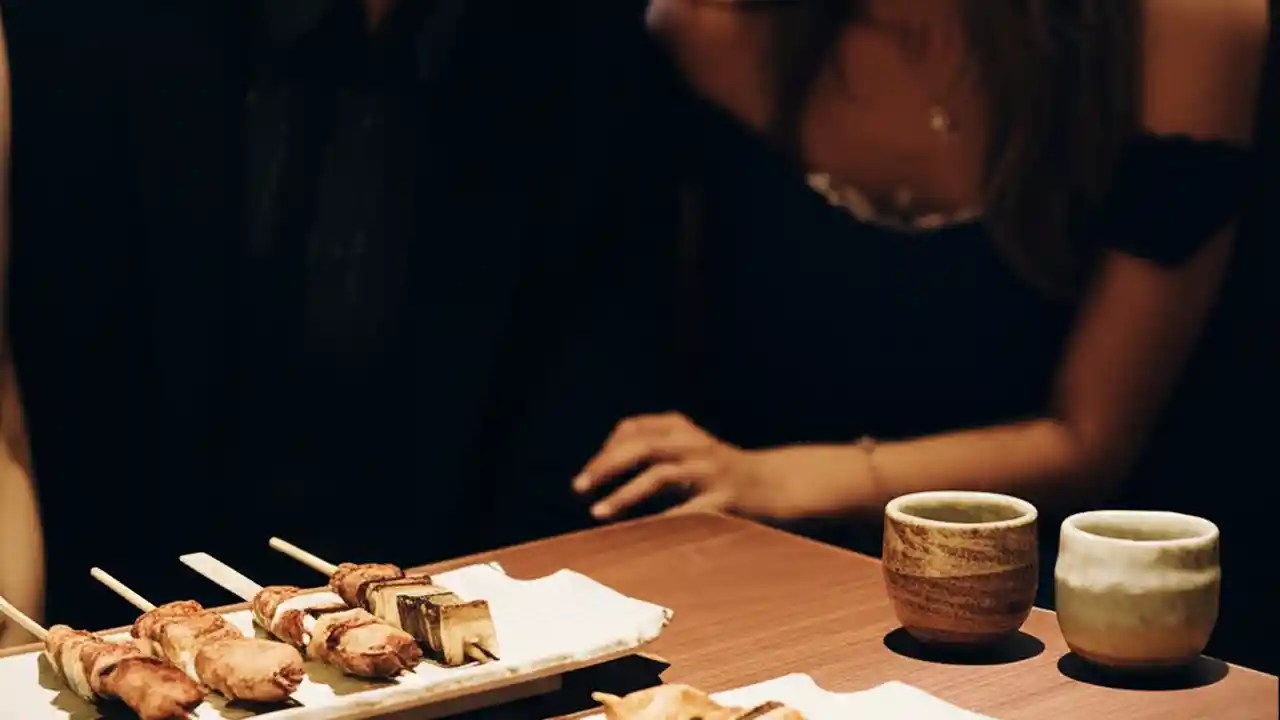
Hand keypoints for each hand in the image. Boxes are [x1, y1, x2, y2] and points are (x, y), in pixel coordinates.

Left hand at [572, 413, 872, 521]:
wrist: (777, 483)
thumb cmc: (722, 471)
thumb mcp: (687, 451)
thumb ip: (654, 452)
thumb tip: (602, 464)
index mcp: (683, 429)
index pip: (634, 428)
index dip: (607, 449)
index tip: (590, 473)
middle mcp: (694, 443)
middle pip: (639, 446)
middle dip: (605, 465)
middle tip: (579, 486)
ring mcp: (710, 469)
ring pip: (658, 474)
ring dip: (624, 494)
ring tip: (598, 512)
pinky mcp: (724, 496)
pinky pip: (686, 510)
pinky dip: (661, 522)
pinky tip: (641, 535)